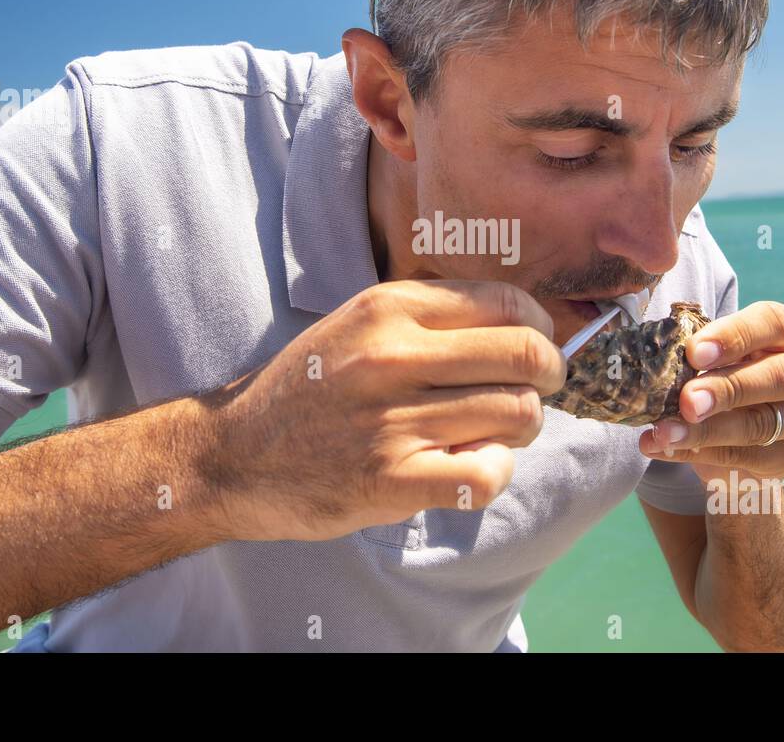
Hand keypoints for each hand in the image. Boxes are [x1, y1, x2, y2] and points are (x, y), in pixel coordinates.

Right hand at [200, 280, 565, 541]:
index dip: (541, 329)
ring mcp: (391, 420)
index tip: (535, 349)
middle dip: (550, 376)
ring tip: (496, 432)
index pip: (508, 302)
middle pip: (526, 355)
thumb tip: (522, 326)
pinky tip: (472, 466)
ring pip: (518, 413)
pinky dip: (495, 472)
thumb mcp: (358, 325)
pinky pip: (487, 473)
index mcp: (388, 308)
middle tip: (538, 392)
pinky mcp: (391, 481)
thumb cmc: (308, 389)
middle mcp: (392, 356)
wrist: (233, 455)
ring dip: (523, 428)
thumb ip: (430, 317)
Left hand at [638, 300, 783, 482]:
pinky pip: (751, 457)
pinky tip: (666, 449)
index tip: (694, 352)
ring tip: (665, 433)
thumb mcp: (717, 355)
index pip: (772, 323)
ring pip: (764, 424)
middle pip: (780, 377)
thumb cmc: (726, 371)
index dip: (734, 335)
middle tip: (687, 401)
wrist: (743, 427)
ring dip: (709, 431)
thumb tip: (659, 368)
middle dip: (727, 389)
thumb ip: (699, 357)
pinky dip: (704, 454)